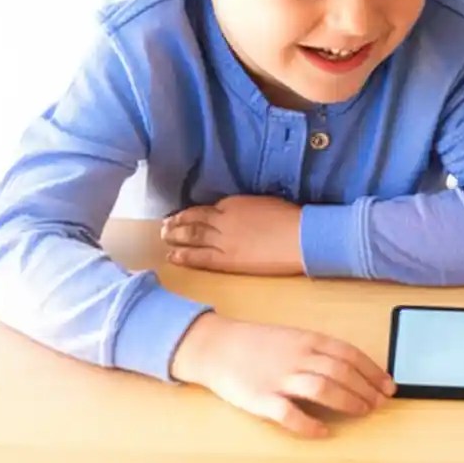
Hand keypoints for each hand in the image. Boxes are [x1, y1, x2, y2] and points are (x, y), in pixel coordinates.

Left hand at [162, 195, 302, 275]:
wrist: (299, 236)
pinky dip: (184, 256)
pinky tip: (172, 256)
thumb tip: (243, 215)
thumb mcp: (266, 204)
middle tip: (165, 224)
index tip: (188, 215)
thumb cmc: (291, 218)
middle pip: (194, 220)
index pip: (209, 209)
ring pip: (192, 237)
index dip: (195, 213)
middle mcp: (223, 220)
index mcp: (234, 203)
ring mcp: (222, 240)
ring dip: (176, 236)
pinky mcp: (226, 259)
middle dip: (178, 222)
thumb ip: (248, 209)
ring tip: (164, 238)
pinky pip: (200, 257)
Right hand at [170, 313, 396, 437]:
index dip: (373, 371)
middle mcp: (298, 357)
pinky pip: (289, 414)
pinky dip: (309, 424)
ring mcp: (279, 378)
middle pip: (341, 373)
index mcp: (308, 340)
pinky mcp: (261, 398)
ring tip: (363, 412)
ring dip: (348, 401)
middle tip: (379, 402)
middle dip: (366, 389)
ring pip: (323, 389)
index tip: (388, 385)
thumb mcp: (294, 337)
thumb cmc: (259, 344)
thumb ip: (320, 351)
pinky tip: (323, 431)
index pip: (350, 355)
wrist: (216, 347)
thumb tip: (354, 369)